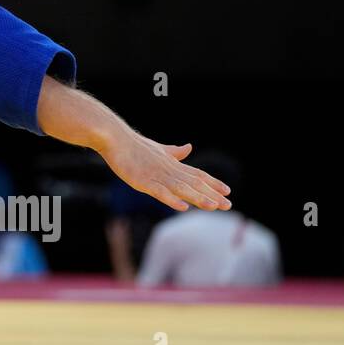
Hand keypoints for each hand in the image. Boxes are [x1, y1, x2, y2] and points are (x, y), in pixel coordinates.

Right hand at [100, 133, 230, 211]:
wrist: (115, 137)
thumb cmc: (134, 144)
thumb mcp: (158, 149)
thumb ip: (174, 152)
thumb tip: (189, 147)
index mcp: (172, 163)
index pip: (197, 174)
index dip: (213, 183)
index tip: (228, 191)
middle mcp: (168, 170)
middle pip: (194, 183)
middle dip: (211, 195)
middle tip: (228, 205)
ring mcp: (156, 176)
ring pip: (181, 189)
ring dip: (198, 198)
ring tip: (214, 207)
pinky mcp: (143, 181)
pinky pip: (160, 192)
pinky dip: (172, 199)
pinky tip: (183, 207)